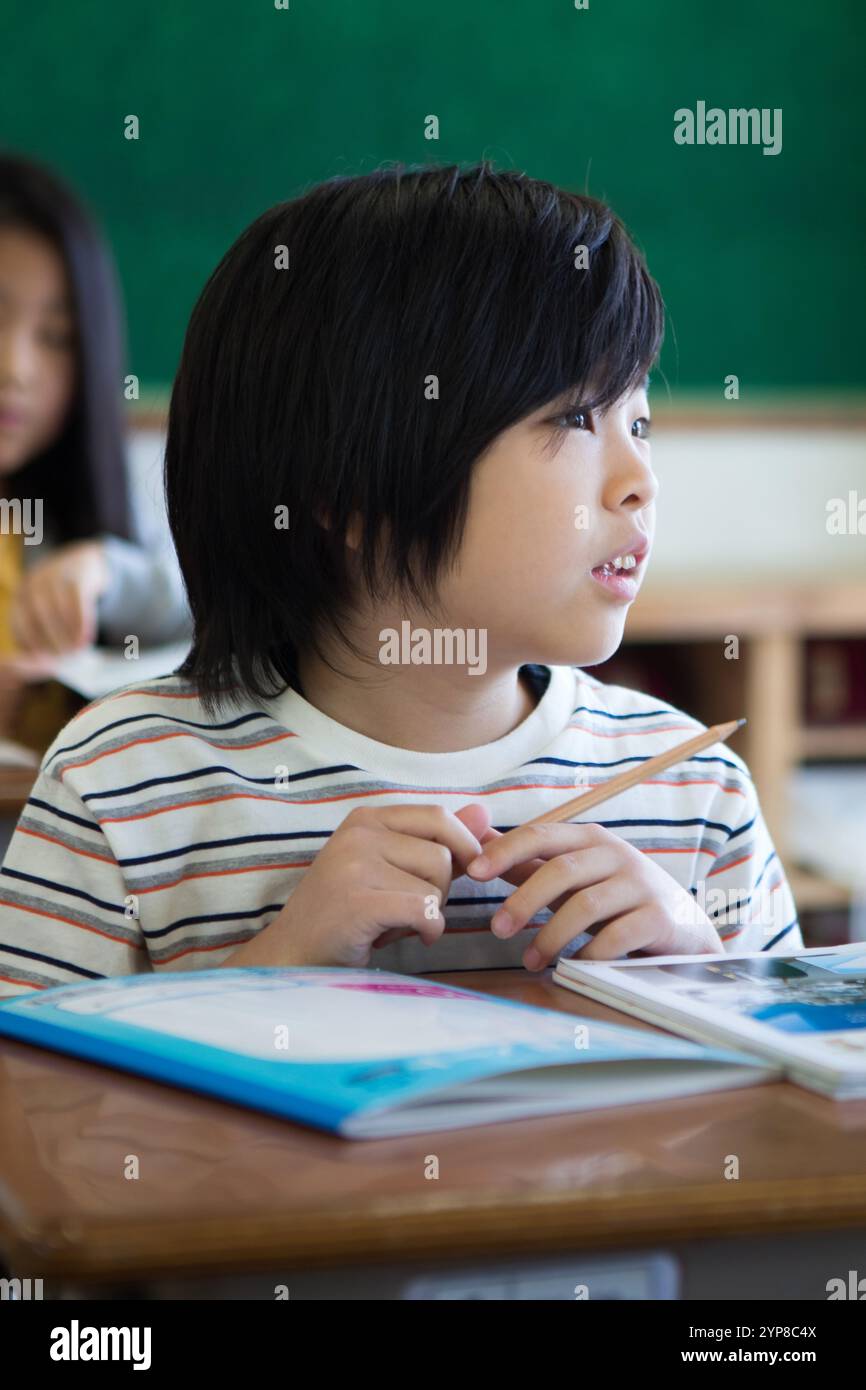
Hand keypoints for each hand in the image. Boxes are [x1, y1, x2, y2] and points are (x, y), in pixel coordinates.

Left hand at [10, 540, 109, 655]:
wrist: (84, 564)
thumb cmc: (63, 601)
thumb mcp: (47, 611)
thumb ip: (41, 636)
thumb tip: (38, 664)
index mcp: (20, 595)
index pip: (18, 622)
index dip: (29, 644)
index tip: (41, 661)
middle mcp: (33, 583)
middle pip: (35, 616)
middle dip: (48, 641)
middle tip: (61, 660)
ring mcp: (54, 577)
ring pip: (56, 609)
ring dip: (65, 634)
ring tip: (75, 652)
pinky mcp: (77, 576)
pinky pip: (76, 602)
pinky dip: (81, 623)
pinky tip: (86, 639)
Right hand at [222, 804, 483, 968]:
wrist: (291, 956)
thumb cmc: (345, 914)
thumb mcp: (388, 869)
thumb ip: (435, 841)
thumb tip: (485, 813)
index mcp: (365, 819)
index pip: (437, 816)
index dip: (465, 846)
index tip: (468, 874)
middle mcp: (358, 834)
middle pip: (442, 855)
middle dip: (443, 889)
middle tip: (417, 910)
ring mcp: (355, 866)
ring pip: (435, 886)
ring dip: (432, 913)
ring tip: (401, 924)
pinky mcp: (359, 902)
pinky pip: (425, 911)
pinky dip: (429, 931)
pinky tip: (413, 938)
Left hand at [464, 820, 722, 970]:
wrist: (684, 926)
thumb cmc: (616, 898)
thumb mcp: (576, 875)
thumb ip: (530, 861)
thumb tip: (477, 840)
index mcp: (591, 839)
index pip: (542, 834)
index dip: (505, 850)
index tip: (473, 872)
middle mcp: (618, 855)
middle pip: (561, 871)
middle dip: (523, 901)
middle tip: (497, 930)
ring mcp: (642, 885)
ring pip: (585, 906)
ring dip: (551, 936)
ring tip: (530, 960)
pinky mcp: (660, 918)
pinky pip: (616, 937)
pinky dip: (588, 954)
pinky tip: (573, 966)